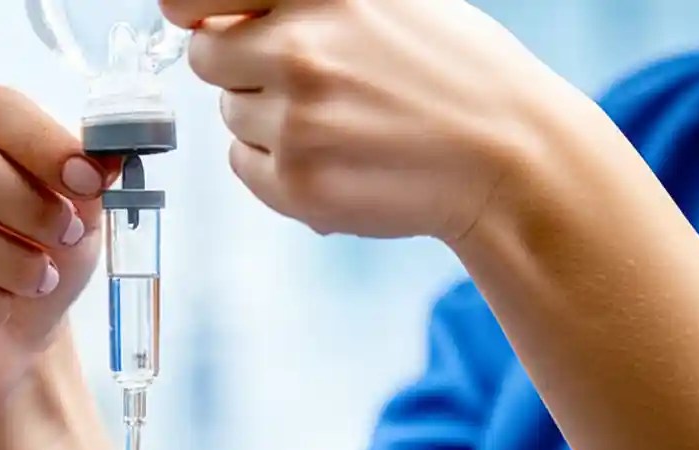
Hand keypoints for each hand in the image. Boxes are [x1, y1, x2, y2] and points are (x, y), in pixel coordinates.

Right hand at [0, 86, 116, 416]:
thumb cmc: (37, 262)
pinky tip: (0, 311)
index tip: (90, 183)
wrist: (11, 345)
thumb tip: (107, 159)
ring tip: (39, 282)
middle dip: (25, 205)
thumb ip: (87, 180)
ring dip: (4, 261)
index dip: (45, 144)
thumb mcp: (79, 216)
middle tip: (66, 238)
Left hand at [165, 0, 584, 241]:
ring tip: (339, 120)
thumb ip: (306, 2)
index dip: (189, 7)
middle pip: (206, 56)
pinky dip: (276, 165)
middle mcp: (299, 50)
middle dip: (238, 67)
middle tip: (297, 78)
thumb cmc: (454, 70)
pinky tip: (335, 156)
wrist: (510, 157)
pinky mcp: (294, 183)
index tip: (190, 15)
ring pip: (229, 114)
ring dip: (265, 118)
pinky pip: (243, 165)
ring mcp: (294, 121)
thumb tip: (215, 11)